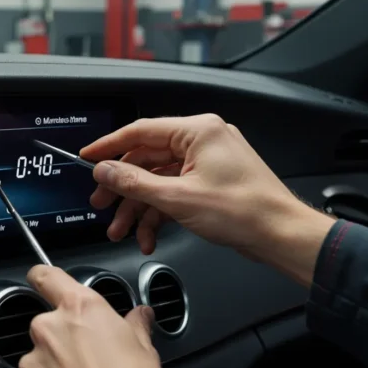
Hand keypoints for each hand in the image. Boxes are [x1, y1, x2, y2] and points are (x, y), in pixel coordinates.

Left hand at [17, 265, 167, 367]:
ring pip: (40, 357)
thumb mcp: (144, 351)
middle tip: (90, 357)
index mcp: (79, 309)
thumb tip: (140, 315)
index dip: (44, 277)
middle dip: (64, 338)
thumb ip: (135, 325)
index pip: (46, 276)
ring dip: (56, 366)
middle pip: (48, 323)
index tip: (44, 280)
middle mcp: (49, 329)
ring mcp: (33, 363)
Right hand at [80, 114, 334, 284]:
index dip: (109, 146)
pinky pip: (172, 192)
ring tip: (122, 230)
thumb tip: (105, 170)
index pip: (140, 131)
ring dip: (137, 208)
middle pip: (146, 159)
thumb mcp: (177, 198)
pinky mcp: (208, 182)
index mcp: (197, 131)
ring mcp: (206, 163)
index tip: (87, 157)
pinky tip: (148, 235)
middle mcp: (201, 141)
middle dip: (122, 187)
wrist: (280, 235)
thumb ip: (134, 182)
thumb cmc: (245, 211)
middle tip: (102, 203)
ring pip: (157, 180)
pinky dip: (158, 213)